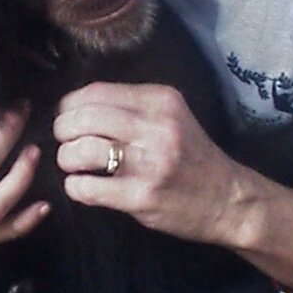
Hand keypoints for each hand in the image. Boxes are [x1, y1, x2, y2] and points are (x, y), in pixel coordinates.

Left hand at [54, 81, 243, 245]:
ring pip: (82, 150)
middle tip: (66, 142)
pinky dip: (76, 187)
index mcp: (160, 101)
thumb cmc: (192, 157)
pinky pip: (89, 187)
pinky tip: (81, 187)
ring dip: (67, 158)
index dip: (69, 105)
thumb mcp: (171, 117)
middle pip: (84, 118)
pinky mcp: (142, 196)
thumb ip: (131, 107)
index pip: (95, 92)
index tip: (65, 117)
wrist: (229, 200)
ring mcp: (150, 164)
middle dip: (63, 130)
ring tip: (73, 165)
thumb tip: (75, 106)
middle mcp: (156, 128)